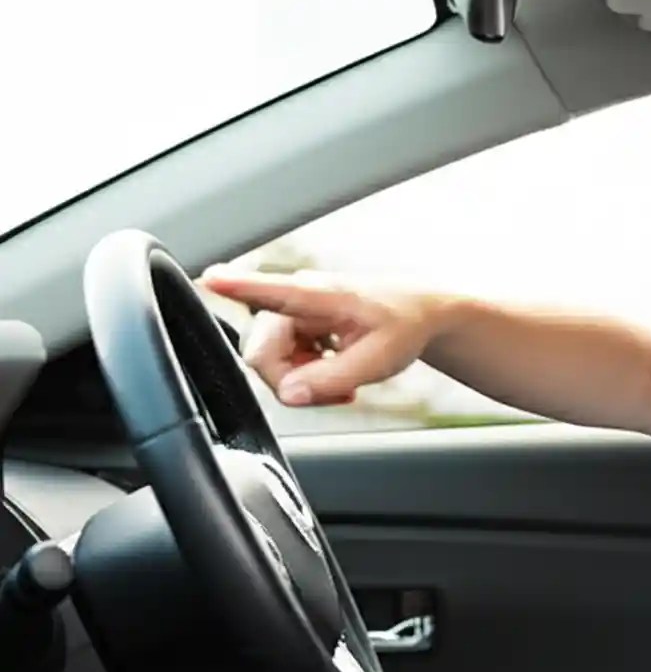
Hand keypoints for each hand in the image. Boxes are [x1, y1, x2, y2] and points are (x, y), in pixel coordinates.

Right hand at [198, 267, 436, 406]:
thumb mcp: (377, 360)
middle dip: (293, 382)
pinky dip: (307, 378)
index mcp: (319, 295)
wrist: (419, 314)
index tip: (210, 277)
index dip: (239, 286)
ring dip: (304, 382)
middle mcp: (297, 300)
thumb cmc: (403, 325)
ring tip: (342, 383)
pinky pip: (283, 364)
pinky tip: (335, 375)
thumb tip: (288, 394)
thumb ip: (330, 380)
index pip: (273, 291)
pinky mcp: (294, 329)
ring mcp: (293, 315)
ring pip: (272, 365)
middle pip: (264, 354)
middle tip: (336, 392)